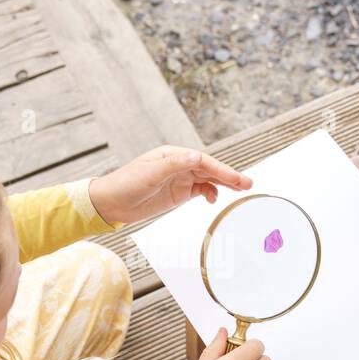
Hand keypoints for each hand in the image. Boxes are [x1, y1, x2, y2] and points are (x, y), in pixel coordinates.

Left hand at [88, 146, 251, 225]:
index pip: (203, 161)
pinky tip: (214, 199)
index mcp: (173, 156)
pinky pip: (200, 191)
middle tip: (248, 184)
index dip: (221, 170)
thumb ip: (175, 165)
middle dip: (229, 176)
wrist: (110, 203)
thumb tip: (198, 156)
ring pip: (208, 180)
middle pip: (210, 169)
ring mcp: (179, 179)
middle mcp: (179, 165)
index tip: (235, 179)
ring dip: (224, 184)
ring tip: (242, 190)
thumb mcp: (150, 174)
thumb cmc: (126, 184)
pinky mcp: (178, 194)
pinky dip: (210, 194)